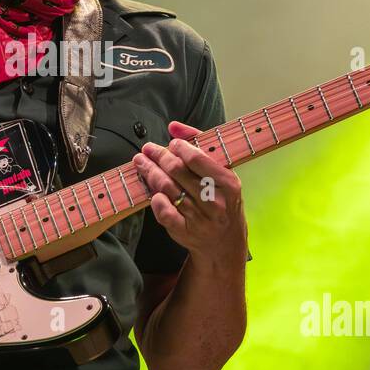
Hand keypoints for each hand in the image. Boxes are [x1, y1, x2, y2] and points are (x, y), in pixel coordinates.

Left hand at [131, 120, 247, 268]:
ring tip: (141, 162)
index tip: (171, 144)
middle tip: (148, 149)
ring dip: (150, 172)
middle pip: (177, 171)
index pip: (197, 158)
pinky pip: (164, 212)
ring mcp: (199, 219)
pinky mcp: (184, 232)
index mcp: (228, 184)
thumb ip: (200, 146)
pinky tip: (152, 191)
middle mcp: (214, 201)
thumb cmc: (222, 201)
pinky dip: (155, 199)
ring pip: (167, 189)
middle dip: (158, 156)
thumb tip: (174, 127)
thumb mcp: (222, 174)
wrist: (224, 243)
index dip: (178, 147)